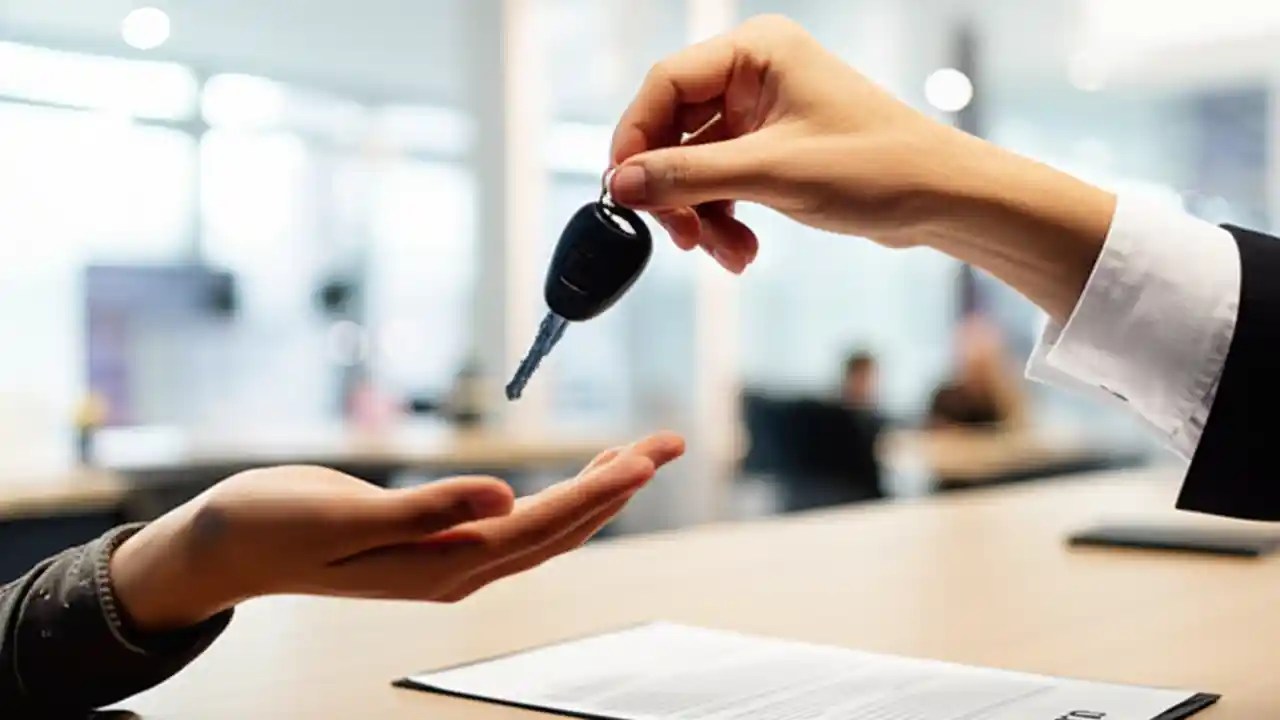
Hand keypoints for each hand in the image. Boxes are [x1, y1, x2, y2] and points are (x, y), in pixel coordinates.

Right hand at [110, 432, 684, 632]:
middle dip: (618, 486)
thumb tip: (503, 496)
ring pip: (546, 528)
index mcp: (442, 566)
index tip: (646, 458)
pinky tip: (574, 478)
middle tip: (668, 444)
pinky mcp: (435, 545)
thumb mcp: (343, 516)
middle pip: (561, 528)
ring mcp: (449, 561)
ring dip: (595, 492)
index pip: (543, 525)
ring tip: (638, 456)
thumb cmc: (274, 528)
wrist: (226, 548)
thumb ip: (426, 510)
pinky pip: (518, 525)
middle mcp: (458, 571)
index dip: (599, 491)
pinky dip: (558, 498)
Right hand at [609, 15, 1113, 320]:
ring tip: (726, 254)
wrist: (940, 200)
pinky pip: (722, 182)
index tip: (624, 192)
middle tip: (680, 237)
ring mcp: (762, 112)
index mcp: (755, 51)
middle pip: (674, 130)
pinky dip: (724, 218)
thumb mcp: (771, 174)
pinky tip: (741, 252)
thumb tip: (620, 185)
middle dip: (676, 191)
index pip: (665, 85)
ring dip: (702, 215)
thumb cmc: (874, 168)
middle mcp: (754, 73)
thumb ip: (689, 177)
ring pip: (696, 164)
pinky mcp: (772, 148)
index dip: (636, 140)